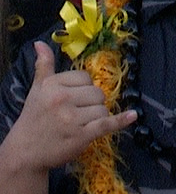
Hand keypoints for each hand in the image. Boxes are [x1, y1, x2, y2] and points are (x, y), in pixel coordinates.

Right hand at [6, 42, 135, 171]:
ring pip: (103, 109)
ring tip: (79, 124)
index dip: (83, 88)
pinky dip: (121, 121)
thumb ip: (43, 66)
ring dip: (97, 117)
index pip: (85, 78)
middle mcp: (62, 99)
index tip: (72, 99)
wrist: (25, 151)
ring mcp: (72, 118)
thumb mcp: (36, 89)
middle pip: (97, 93)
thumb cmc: (34, 118)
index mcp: (52, 85)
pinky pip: (107, 123)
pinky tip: (132, 116)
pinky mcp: (82, 135)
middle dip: (92, 103)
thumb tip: (41, 43)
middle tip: (76, 113)